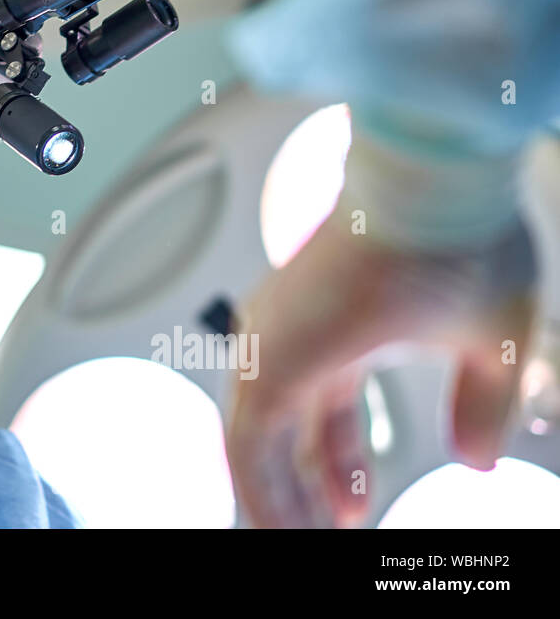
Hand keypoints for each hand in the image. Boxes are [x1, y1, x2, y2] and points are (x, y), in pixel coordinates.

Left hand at [225, 206, 537, 526]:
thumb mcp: (490, 341)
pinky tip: (287, 533)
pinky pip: (247, 448)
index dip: (341, 462)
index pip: (325, 409)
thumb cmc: (465, 241)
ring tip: (301, 548)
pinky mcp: (264, 358)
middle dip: (303, 490)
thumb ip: (479, 402)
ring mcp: (272, 345)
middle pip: (284, 429)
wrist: (435, 188)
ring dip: (278, 503)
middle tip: (325, 536)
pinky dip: (262, 495)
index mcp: (339, 327)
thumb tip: (476, 461)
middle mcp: (294, 335)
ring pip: (255, 444)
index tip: (354, 508)